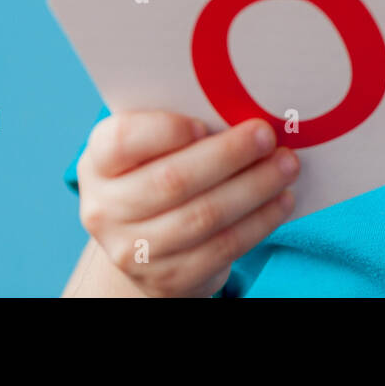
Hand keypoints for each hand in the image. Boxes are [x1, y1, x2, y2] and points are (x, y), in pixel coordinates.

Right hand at [76, 111, 298, 296]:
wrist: (146, 243)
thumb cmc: (156, 171)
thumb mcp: (151, 146)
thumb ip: (179, 127)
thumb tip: (241, 107)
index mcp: (98, 162)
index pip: (123, 141)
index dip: (165, 130)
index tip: (205, 122)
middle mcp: (105, 209)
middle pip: (173, 180)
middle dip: (228, 155)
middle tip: (266, 136)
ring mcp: (134, 250)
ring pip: (204, 216)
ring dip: (255, 188)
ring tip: (286, 165)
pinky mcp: (169, 278)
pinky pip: (223, 248)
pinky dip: (259, 222)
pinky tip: (281, 200)